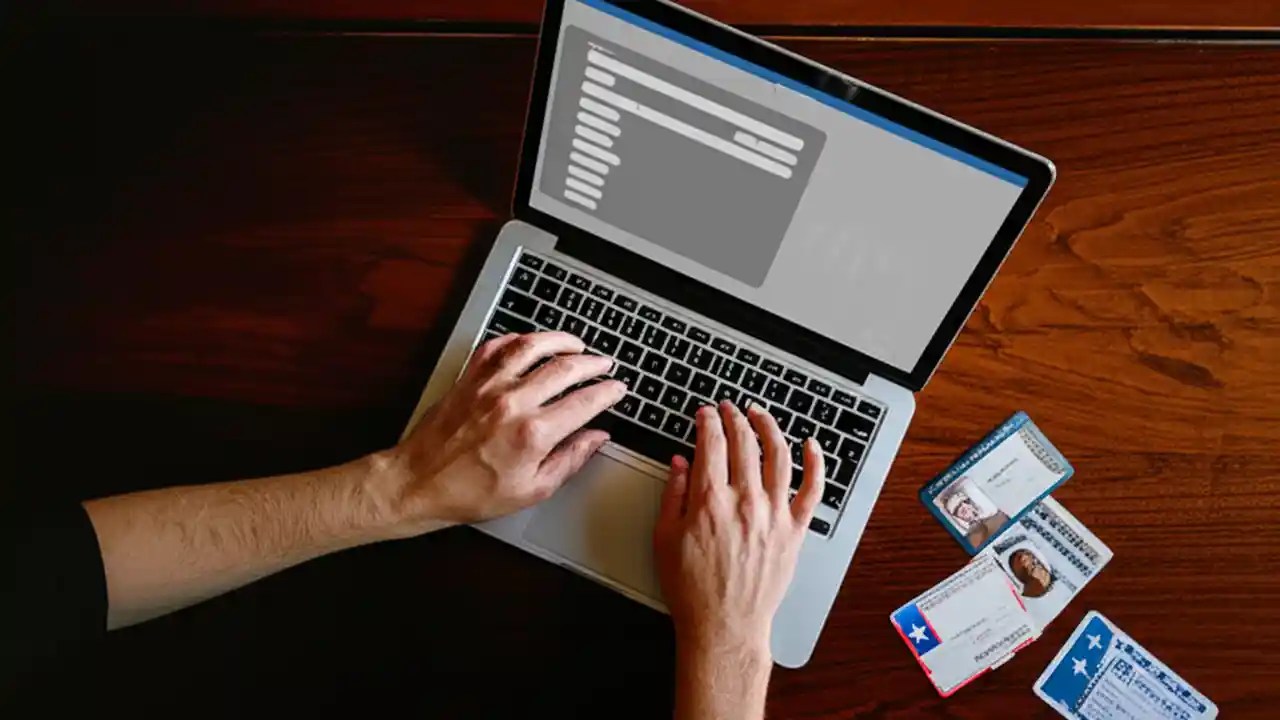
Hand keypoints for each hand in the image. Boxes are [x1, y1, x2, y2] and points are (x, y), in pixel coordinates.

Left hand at [378, 331, 625, 532]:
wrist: (418, 483)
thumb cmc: (470, 493)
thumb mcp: (532, 490)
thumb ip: (570, 460)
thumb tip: (596, 439)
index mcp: (533, 434)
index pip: (584, 402)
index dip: (608, 392)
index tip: (617, 388)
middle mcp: (512, 403)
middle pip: (565, 367)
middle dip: (593, 363)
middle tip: (605, 364)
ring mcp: (488, 386)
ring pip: (532, 346)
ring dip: (560, 340)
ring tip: (575, 345)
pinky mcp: (468, 378)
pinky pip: (497, 346)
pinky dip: (519, 339)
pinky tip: (530, 343)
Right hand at [654, 401, 822, 653]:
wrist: (724, 625)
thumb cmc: (693, 588)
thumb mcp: (665, 537)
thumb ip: (674, 493)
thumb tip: (680, 462)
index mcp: (710, 501)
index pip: (711, 443)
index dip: (707, 421)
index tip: (704, 414)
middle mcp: (745, 501)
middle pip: (744, 442)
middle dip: (733, 417)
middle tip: (728, 409)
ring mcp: (774, 514)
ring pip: (779, 455)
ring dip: (769, 427)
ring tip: (759, 415)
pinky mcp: (794, 531)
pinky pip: (813, 489)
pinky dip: (816, 462)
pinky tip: (811, 445)